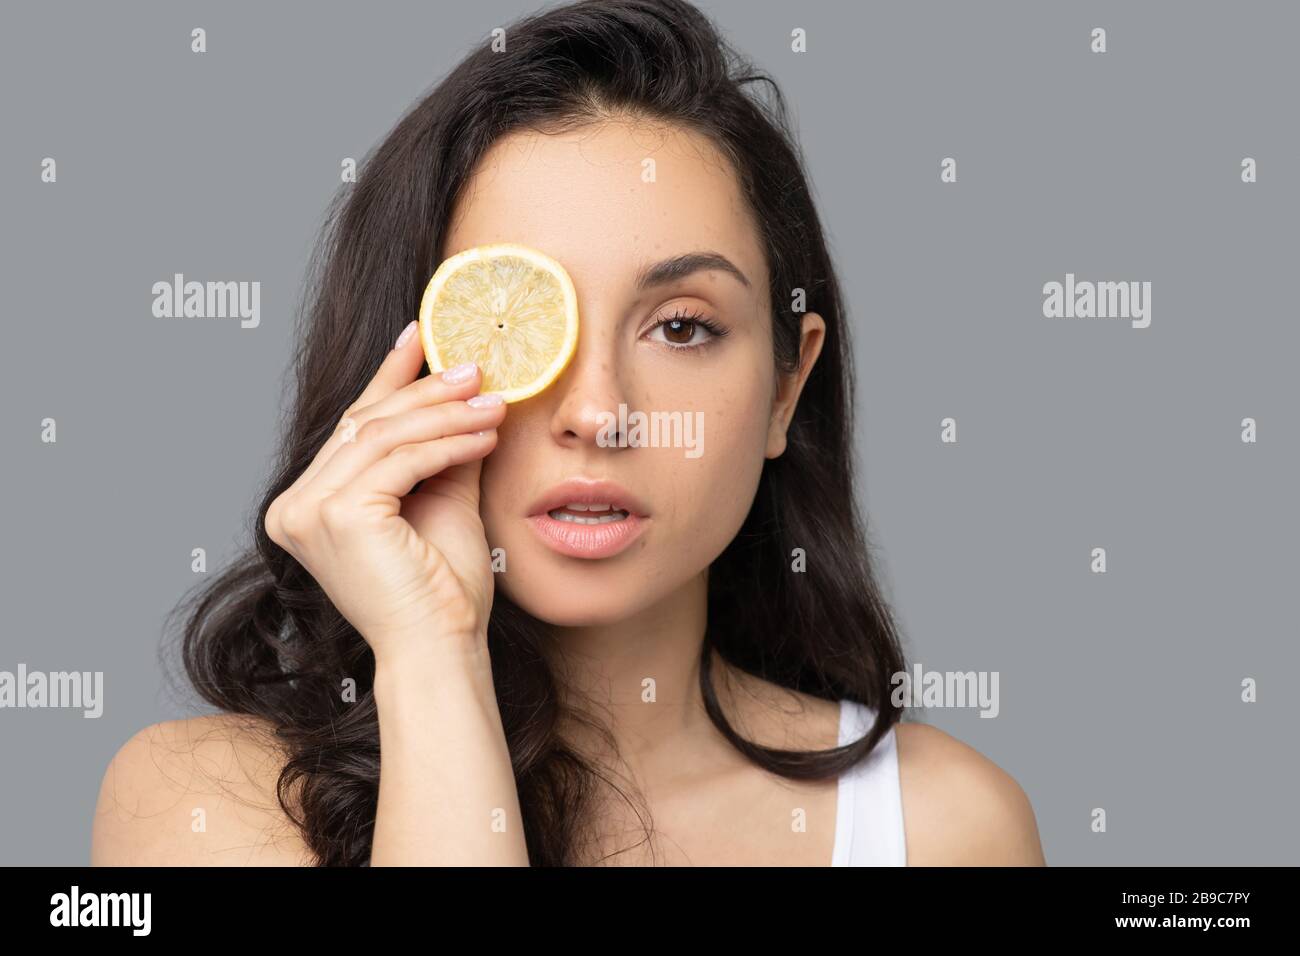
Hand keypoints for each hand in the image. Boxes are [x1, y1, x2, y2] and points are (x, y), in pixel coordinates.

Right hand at [265, 321, 506, 663]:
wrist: (442, 646)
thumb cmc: (440, 588)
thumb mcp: (440, 499)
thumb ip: (440, 449)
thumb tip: (466, 393)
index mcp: (308, 505)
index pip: (354, 427)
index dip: (389, 377)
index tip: (421, 337)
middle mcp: (294, 507)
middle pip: (366, 425)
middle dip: (426, 391)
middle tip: (475, 368)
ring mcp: (309, 512)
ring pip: (384, 437)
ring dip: (445, 413)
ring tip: (492, 401)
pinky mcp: (338, 516)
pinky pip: (402, 461)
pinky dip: (448, 442)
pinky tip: (484, 435)